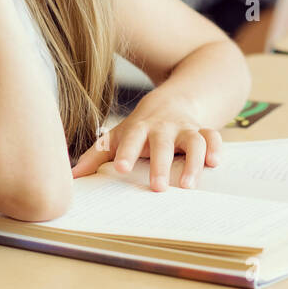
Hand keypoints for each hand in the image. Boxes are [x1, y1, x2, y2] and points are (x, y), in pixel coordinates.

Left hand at [69, 91, 223, 191]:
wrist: (172, 101)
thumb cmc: (140, 127)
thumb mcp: (118, 136)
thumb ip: (96, 155)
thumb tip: (71, 176)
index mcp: (139, 129)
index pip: (132, 138)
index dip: (128, 152)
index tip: (122, 168)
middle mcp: (163, 128)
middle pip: (162, 143)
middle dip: (160, 164)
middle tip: (157, 188)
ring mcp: (185, 129)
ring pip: (192, 140)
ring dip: (192, 161)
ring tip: (188, 185)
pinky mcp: (203, 131)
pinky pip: (213, 136)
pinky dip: (216, 148)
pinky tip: (215, 163)